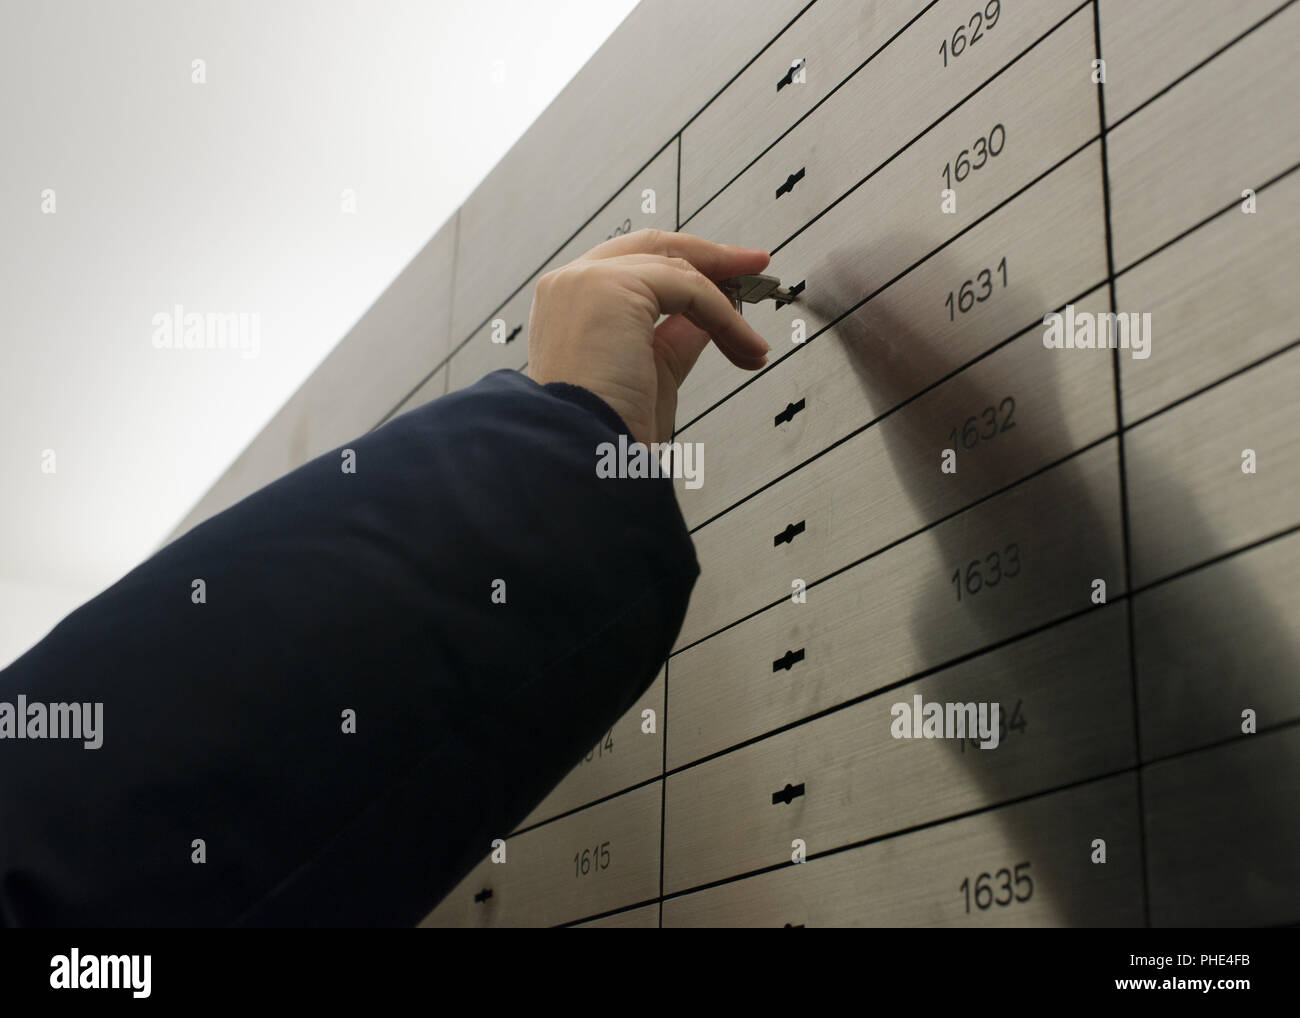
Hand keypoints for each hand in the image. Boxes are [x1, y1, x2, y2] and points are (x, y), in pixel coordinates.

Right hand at [526, 229, 771, 444]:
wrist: (588, 453)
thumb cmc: (611, 426)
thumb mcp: (656, 369)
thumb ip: (680, 334)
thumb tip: (713, 313)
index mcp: (572, 302)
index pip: (635, 264)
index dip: (685, 268)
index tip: (729, 281)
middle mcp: (572, 283)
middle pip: (653, 248)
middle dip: (711, 257)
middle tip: (755, 266)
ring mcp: (588, 280)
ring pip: (676, 268)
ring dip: (726, 304)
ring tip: (752, 341)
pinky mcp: (613, 286)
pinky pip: (688, 288)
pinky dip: (724, 315)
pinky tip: (743, 344)